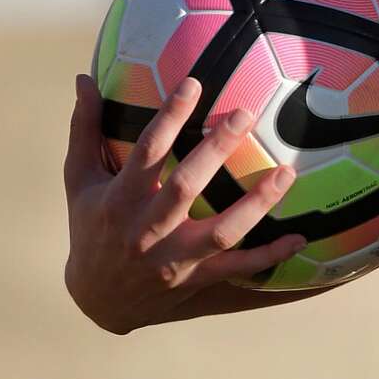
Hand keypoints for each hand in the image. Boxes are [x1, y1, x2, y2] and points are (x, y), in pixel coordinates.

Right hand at [64, 74, 305, 334]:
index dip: (169, 117)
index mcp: (119, 199)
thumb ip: (85, 130)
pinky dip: (269, 256)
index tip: (194, 83)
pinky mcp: (194, 279)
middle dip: (216, 149)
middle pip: (185, 186)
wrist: (96, 300)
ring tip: (287, 172)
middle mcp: (146, 230)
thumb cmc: (90, 226)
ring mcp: (172, 258)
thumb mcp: (79, 180)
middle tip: (246, 113)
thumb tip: (83, 78)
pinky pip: (237, 269)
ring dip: (257, 204)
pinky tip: (299, 237)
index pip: (146, 151)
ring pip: (221, 232)